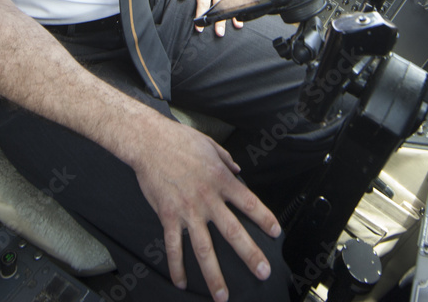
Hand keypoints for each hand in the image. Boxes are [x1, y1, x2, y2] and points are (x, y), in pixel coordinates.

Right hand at [132, 117, 280, 299]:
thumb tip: (238, 170)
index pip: (249, 203)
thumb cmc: (181, 141)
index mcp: (221, 180)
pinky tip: (181, 282)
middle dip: (250, 254)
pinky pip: (173, 247)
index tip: (276, 232)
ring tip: (223, 295)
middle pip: (233, 232)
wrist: (150, 143)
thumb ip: (227, 161)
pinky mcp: (168, 217)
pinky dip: (177, 266)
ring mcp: (187, 211)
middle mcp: (208, 199)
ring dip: (214, 274)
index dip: (264, 219)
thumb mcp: (211, 146)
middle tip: (263, 272)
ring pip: (204, 248)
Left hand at [175, 0, 242, 35]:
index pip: (204, 1)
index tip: (199, 26)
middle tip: (219, 32)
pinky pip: (235, 2)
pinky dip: (237, 12)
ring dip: (231, 16)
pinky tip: (238, 22)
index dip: (202, 14)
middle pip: (220, 4)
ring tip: (233, 27)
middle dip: (220, 19)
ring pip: (229, 3)